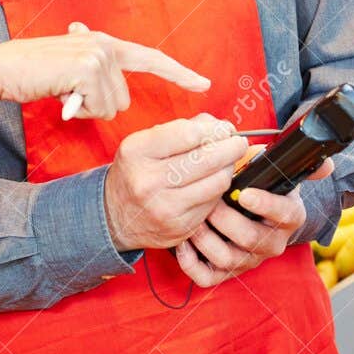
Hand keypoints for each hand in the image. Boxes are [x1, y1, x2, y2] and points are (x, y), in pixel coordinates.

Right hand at [0, 22, 208, 119]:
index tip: (204, 84)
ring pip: (111, 106)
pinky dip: (78, 110)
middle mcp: (105, 45)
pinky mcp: (87, 69)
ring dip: (86, 109)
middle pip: (123, 99)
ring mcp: (98, 55)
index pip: (151, 58)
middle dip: (97, 106)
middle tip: (69, 94)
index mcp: (105, 43)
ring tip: (62, 92)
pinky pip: (97, 108)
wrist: (1, 68)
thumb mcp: (70, 68)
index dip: (178, 72)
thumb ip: (94, 71)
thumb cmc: (32, 74)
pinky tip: (60, 94)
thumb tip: (111, 96)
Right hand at [103, 114, 248, 250]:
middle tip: (238, 143)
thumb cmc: (136, 172)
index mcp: (137, 152)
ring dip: (228, 168)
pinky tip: (212, 182)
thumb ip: (181, 129)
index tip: (223, 128)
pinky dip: (218, 189)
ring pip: (217, 182)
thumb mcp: (145, 143)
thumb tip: (219, 127)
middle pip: (206, 159)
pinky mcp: (180, 226)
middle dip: (231, 147)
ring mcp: (165, 207)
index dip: (214, 129)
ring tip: (226, 162)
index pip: (188, 134)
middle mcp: (148, 180)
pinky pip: (213, 202)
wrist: (116, 216)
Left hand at [175, 155, 334, 287]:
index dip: (265, 204)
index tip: (245, 193)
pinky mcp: (226, 274)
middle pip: (251, 238)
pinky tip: (182, 244)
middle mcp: (272, 243)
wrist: (252, 214)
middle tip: (208, 202)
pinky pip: (207, 277)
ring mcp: (249, 261)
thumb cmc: (261, 187)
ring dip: (206, 239)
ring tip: (193, 219)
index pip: (285, 214)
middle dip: (226, 219)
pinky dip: (191, 263)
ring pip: (228, 259)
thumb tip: (327, 163)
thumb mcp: (279, 172)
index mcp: (290, 217)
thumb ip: (303, 165)